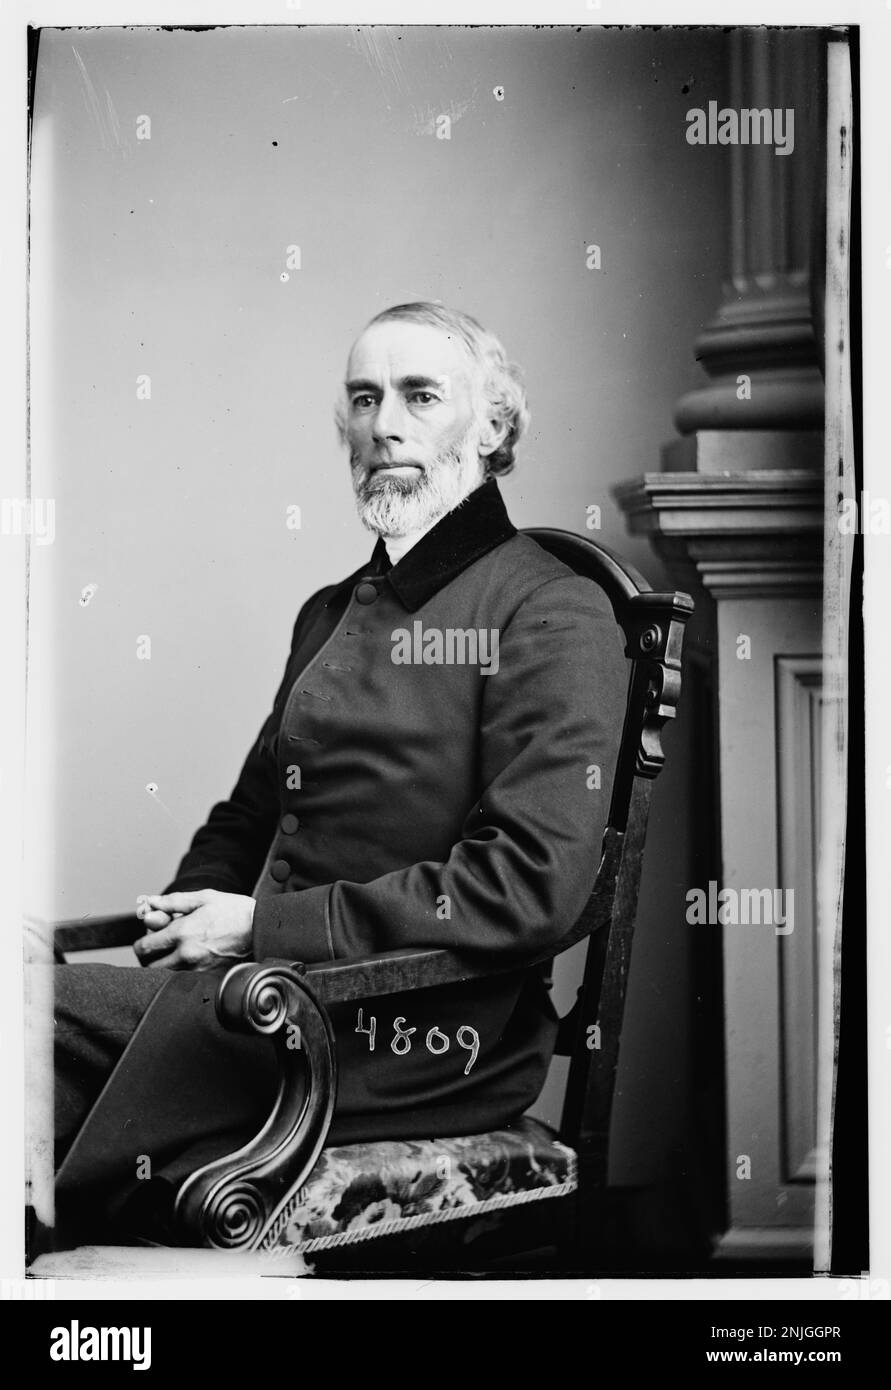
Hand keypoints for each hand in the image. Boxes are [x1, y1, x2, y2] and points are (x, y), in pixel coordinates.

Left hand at [133, 890, 255, 970]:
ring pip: (165, 976)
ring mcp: (198, 969)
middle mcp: (187, 954)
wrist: (261, 929)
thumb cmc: (233, 910)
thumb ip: (173, 901)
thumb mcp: (204, 898)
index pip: (144, 947)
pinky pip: (184, 980)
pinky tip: (189, 961)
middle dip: (149, 958)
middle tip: (157, 949)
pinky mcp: (209, 978)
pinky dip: (180, 973)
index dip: (141, 943)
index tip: (148, 940)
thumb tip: (150, 902)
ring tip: (173, 954)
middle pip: (150, 967)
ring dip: (163, 967)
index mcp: (182, 932)